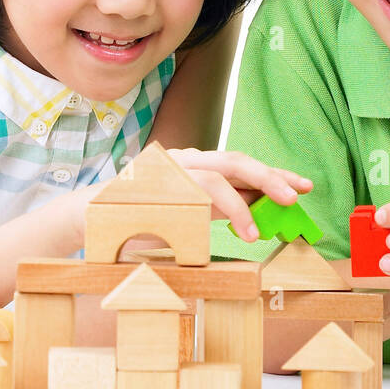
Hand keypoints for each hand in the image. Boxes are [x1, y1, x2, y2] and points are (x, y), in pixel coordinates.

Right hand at [60, 149, 310, 250]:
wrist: (85, 218)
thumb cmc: (135, 220)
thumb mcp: (186, 214)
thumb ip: (215, 208)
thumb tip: (260, 211)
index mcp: (193, 166)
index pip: (239, 165)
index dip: (273, 173)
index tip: (303, 185)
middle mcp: (183, 160)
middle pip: (234, 159)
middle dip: (270, 176)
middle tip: (299, 194)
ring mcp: (168, 168)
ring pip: (217, 172)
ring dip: (246, 199)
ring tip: (261, 228)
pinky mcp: (155, 182)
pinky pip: (197, 191)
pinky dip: (224, 208)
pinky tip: (241, 229)